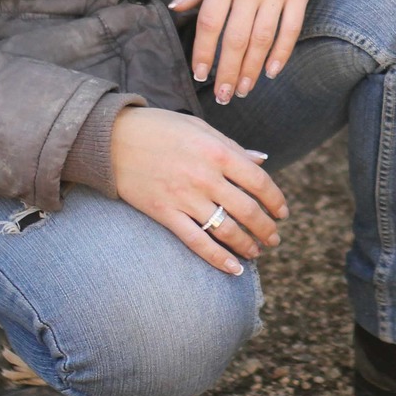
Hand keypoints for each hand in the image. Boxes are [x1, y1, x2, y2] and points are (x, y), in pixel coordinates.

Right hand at [108, 106, 286, 275]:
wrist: (113, 138)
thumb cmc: (160, 128)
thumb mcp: (200, 128)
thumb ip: (232, 147)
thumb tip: (262, 160)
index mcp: (218, 152)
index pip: (259, 181)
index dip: (276, 200)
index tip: (282, 212)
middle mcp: (205, 177)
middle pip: (247, 210)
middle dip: (266, 228)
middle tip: (275, 238)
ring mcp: (184, 197)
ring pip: (226, 229)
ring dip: (247, 244)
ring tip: (257, 251)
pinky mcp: (164, 213)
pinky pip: (196, 241)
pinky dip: (218, 258)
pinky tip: (234, 268)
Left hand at [170, 0, 313, 104]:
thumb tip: (177, 8)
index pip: (211, 22)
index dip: (204, 52)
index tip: (200, 74)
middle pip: (236, 37)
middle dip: (228, 71)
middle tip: (223, 96)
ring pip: (263, 38)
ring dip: (251, 68)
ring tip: (242, 90)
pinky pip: (292, 27)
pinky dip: (282, 52)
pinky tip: (271, 72)